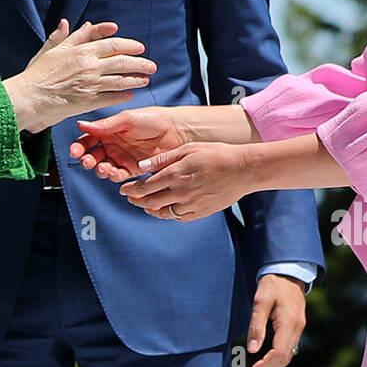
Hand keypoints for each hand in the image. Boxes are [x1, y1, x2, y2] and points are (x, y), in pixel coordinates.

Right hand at [2, 20, 155, 132]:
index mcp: (81, 50)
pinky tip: (131, 95)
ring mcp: (90, 83)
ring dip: (135, 79)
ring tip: (146, 80)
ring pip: (120, 80)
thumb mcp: (52, 50)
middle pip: (121, 61)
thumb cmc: (38, 73)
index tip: (140, 47)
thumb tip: (80, 23)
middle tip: (151, 65)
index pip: (112, 44)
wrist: (30, 95)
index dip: (129, 45)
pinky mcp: (88, 101)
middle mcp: (89, 65)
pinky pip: (111, 97)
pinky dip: (123, 96)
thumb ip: (70, 37)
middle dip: (140, 63)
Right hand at [70, 108, 188, 181]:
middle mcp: (113, 145)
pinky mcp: (133, 169)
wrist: (176, 131)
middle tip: (88, 162)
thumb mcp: (126, 119)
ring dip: (100, 170)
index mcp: (109, 131)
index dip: (79, 147)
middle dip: (87, 161)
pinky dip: (113, 177)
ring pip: (104, 168)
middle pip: (93, 156)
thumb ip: (104, 125)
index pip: (88, 140)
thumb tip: (80, 125)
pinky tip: (114, 173)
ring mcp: (122, 158)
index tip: (75, 151)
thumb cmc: (153, 119)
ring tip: (104, 168)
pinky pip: (119, 176)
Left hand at [116, 141, 253, 221]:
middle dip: (137, 200)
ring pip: (163, 213)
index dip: (131, 189)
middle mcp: (181, 192)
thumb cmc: (216, 154)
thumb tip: (141, 166)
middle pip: (150, 202)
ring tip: (145, 205)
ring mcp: (191, 205)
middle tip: (130, 197)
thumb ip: (163, 159)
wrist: (242, 170)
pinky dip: (168, 214)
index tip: (123, 189)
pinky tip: (166, 209)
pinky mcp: (201, 212)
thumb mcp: (188, 149)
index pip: (145, 187)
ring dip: (150, 209)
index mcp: (175, 174)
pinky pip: (179, 217)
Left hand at [243, 274, 306, 366]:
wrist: (288, 272)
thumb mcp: (260, 301)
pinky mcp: (295, 328)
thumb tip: (252, 350)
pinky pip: (287, 349)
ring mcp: (298, 329)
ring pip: (287, 356)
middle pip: (284, 359)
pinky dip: (276, 360)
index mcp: (289, 323)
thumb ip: (256, 325)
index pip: (278, 354)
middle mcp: (297, 329)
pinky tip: (264, 363)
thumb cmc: (273, 284)